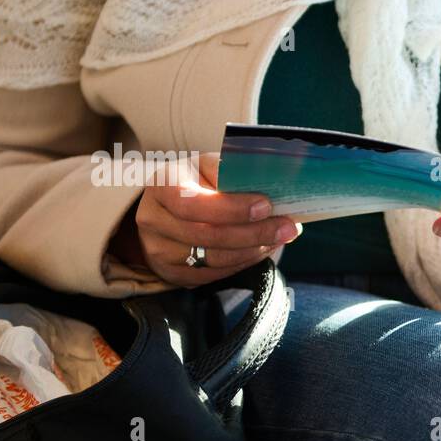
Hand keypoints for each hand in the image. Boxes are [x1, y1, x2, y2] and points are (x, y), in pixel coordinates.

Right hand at [110, 152, 300, 287]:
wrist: (167, 209)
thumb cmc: (194, 182)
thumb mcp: (206, 166)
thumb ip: (228, 172)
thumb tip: (265, 183)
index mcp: (161, 186)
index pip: (194, 204)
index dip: (232, 208)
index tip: (266, 206)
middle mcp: (153, 220)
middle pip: (209, 235)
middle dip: (255, 233)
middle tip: (287, 227)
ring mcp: (160, 251)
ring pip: (215, 259)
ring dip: (255, 250)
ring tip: (280, 237)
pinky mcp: (173, 273)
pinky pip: (215, 274)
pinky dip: (245, 263)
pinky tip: (263, 249)